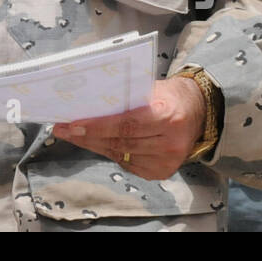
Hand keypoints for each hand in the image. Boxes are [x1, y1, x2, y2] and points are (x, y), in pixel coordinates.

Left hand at [53, 77, 205, 179]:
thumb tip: (89, 102)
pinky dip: (110, 153)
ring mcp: (167, 162)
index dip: (96, 126)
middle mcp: (169, 143)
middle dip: (87, 137)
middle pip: (119, 142)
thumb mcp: (150, 88)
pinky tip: (95, 143)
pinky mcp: (162, 172)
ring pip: (120, 155)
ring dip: (94, 145)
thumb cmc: (169, 95)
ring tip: (73, 136)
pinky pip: (127, 164)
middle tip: (63, 130)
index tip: (72, 124)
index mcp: (167, 117)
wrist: (197, 112)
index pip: (125, 124)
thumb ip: (125, 97)